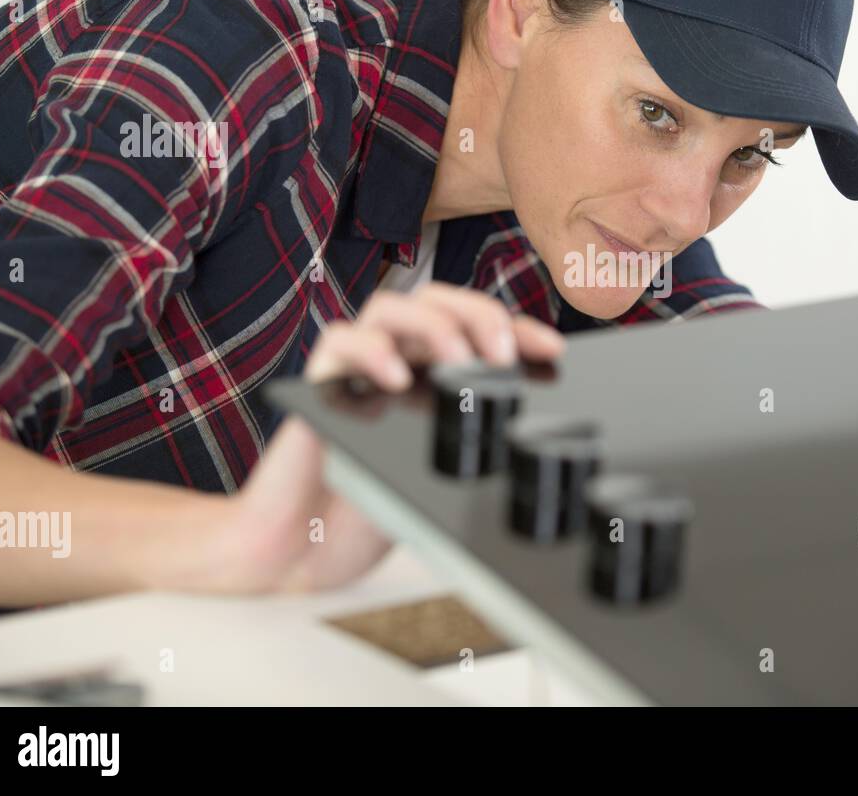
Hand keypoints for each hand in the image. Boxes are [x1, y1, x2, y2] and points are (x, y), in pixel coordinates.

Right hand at [222, 283, 565, 593]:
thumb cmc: (369, 517)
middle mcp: (396, 363)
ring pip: (391, 306)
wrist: (304, 555)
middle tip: (502, 356)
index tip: (552, 350)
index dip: (519, 330)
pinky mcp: (317, 385)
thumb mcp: (441, 482)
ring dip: (431, 324)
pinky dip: (370, 350)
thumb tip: (531, 435)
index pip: (478, 332)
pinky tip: (396, 378)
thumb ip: (473, 447)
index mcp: (432, 376)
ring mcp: (357, 370)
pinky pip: (338, 342)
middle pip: (438, 301)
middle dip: (479, 316)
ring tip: (456, 360)